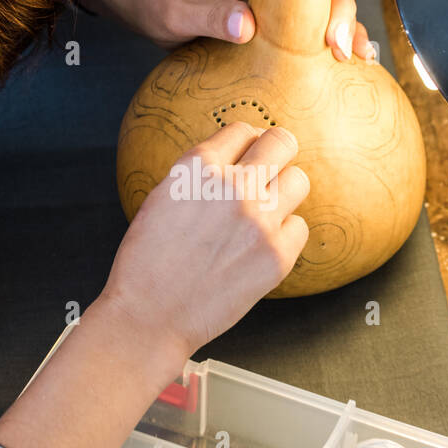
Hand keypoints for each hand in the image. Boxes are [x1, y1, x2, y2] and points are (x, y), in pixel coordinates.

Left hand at [96, 0, 374, 62]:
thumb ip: (209, 16)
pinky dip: (323, 37)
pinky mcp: (268, 10)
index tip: (331, 29)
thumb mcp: (173, 11)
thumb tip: (249, 27)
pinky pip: (303, 18)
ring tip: (360, 58)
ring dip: (341, 26)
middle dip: (343, 12)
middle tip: (344, 52)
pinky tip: (341, 62)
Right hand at [100, 122, 309, 361]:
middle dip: (276, 155)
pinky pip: (299, 227)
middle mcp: (232, 187)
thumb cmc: (148, 262)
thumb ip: (201, 174)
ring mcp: (259, 221)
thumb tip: (238, 157)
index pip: (243, 131)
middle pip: (282, 143)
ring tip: (262, 216)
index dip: (247, 145)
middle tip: (269, 174)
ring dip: (283, 194)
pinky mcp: (277, 255)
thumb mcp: (161, 198)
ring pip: (299, 181)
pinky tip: (259, 249)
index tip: (247, 158)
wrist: (149, 316)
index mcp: (197, 167)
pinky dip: (284, 235)